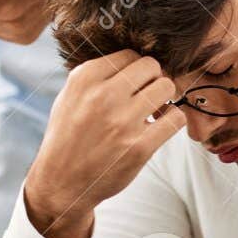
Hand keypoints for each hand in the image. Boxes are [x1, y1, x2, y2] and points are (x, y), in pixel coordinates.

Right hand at [22, 51, 184, 237]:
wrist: (61, 183)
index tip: (135, 83)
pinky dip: (173, 119)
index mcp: (84, 79)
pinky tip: (160, 126)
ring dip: (165, 98)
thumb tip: (134, 59)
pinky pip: (175, 118)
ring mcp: (123, 122)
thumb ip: (96, 76)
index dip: (136, 69)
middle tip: (147, 95)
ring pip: (167, 87)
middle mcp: (103, 96)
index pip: (130, 55)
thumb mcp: (68, 97)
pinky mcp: (139, 147)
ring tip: (154, 110)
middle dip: (153, 79)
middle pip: (151, 66)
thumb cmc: (68, 138)